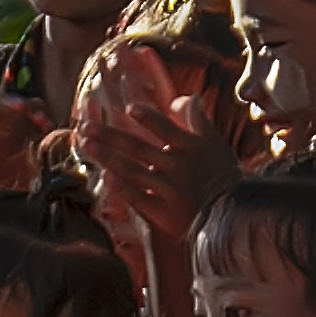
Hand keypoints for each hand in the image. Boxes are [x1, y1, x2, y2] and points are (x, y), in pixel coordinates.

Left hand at [79, 76, 242, 255]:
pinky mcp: (165, 214)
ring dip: (109, 158)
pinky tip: (106, 177)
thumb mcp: (215, 145)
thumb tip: (187, 97)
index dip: (148, 118)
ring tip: (88, 146)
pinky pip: (140, 199)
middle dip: (110, 136)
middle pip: (139, 148)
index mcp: (192, 148)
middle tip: (85, 127)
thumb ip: (199, 120)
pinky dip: (123, 188)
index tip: (129, 108)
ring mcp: (171, 191)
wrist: (230, 219)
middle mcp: (180, 167)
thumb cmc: (219, 177)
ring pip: (134, 171)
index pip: (166, 129)